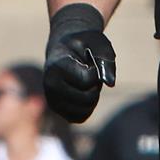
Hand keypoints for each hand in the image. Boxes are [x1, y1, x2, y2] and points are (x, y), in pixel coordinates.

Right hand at [44, 3, 115, 123]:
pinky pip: (81, 117)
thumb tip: (110, 83)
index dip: (96, 71)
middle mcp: (49, 85)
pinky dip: (88, 107)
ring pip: (85, 110)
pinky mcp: (58, 110)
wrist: (65, 49)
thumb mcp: (97, 43)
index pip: (87, 80)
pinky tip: (82, 91)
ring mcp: (52, 100)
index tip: (88, 61)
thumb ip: (106, 58)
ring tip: (85, 81)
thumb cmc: (83, 44)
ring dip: (93, 96)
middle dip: (96, 86)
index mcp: (55, 66)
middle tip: (89, 72)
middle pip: (87, 98)